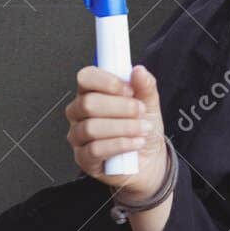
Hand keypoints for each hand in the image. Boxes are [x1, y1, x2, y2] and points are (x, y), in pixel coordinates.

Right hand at [65, 65, 166, 197]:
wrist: (151, 160)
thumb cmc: (143, 129)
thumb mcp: (150, 104)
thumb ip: (145, 86)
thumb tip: (138, 71)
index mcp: (92, 93)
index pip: (86, 78)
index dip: (107, 81)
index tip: (129, 89)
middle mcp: (80, 113)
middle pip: (87, 103)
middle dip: (120, 107)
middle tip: (140, 111)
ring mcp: (79, 137)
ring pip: (91, 128)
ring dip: (124, 127)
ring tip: (143, 129)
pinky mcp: (84, 159)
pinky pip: (95, 150)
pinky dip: (120, 144)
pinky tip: (136, 143)